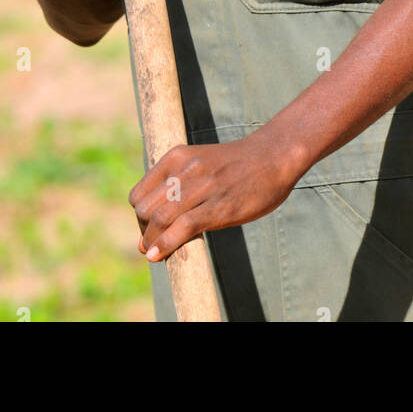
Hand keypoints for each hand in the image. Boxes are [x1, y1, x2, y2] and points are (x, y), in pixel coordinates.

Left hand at [129, 129, 299, 261]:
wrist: (273, 156)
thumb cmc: (236, 165)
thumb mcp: (200, 163)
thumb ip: (178, 184)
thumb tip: (153, 221)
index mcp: (176, 157)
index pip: (139, 194)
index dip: (139, 217)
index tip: (148, 229)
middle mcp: (185, 169)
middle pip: (145, 209)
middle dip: (144, 231)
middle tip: (151, 244)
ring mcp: (203, 187)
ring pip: (160, 218)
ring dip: (151, 242)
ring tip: (152, 254)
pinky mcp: (220, 206)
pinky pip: (184, 227)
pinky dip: (165, 244)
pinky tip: (158, 256)